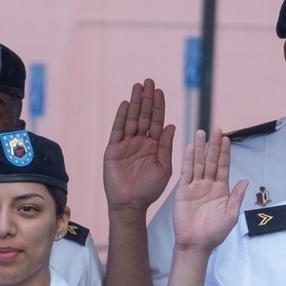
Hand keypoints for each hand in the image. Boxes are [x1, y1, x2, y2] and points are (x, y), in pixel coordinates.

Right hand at [103, 80, 175, 217]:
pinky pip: (118, 130)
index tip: (159, 91)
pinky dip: (121, 117)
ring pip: (132, 119)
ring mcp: (126, 144)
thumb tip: (172, 125)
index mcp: (155, 146)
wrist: (131, 204)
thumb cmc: (150, 190)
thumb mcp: (164, 168)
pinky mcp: (113, 149)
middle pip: (145, 116)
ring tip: (137, 87)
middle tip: (149, 81)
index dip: (159, 106)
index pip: (158, 121)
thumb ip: (166, 146)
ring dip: (135, 103)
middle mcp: (141, 142)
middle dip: (147, 99)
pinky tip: (125, 104)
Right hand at [171, 129, 243, 254]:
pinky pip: (186, 173)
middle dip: (214, 145)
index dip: (225, 153)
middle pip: (211, 160)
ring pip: (198, 163)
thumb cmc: (214, 233)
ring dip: (200, 148)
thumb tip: (245, 181)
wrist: (196, 244)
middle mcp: (208, 185)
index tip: (226, 139)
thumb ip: (236, 197)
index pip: (223, 166)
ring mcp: (195, 187)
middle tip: (216, 129)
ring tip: (201, 133)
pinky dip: (187, 160)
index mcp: (221, 190)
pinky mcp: (183, 191)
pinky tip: (189, 148)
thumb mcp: (231, 215)